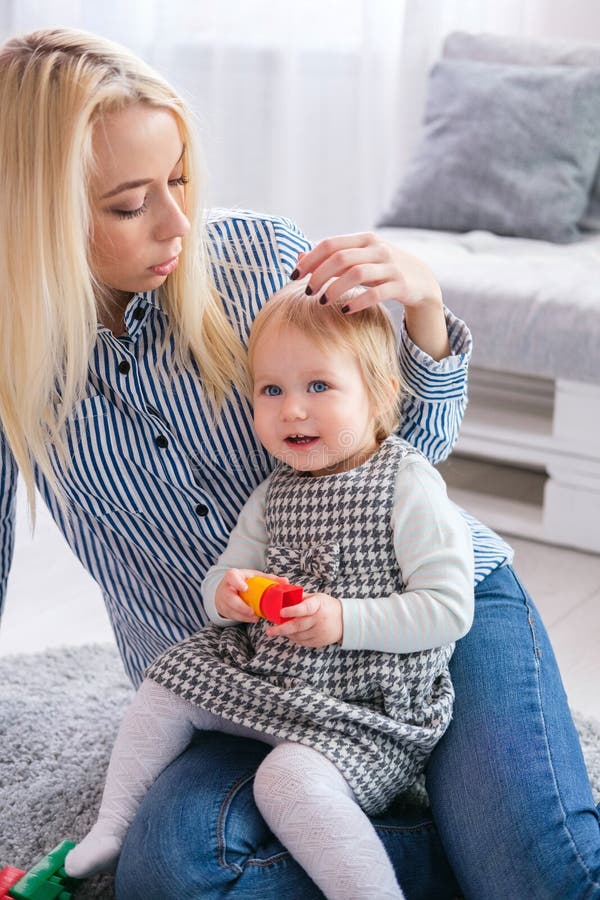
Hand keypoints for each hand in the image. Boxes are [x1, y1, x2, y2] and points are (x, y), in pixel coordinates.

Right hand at [214, 568, 286, 621]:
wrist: (227, 588)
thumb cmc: (244, 581)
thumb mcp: (254, 577)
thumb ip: (269, 579)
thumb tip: (286, 581)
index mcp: (233, 576)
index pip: (232, 577)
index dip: (237, 583)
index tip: (245, 589)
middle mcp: (226, 587)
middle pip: (230, 598)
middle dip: (241, 606)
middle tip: (252, 611)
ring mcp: (223, 599)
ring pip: (230, 609)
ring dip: (243, 615)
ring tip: (255, 617)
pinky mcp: (224, 609)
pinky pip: (232, 616)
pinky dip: (243, 618)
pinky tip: (252, 619)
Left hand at [265, 592, 342, 647]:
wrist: (345, 621)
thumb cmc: (328, 606)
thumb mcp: (317, 597)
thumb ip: (301, 597)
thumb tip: (284, 594)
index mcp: (318, 605)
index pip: (305, 608)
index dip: (292, 610)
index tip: (281, 612)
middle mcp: (319, 619)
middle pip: (298, 626)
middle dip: (282, 629)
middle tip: (270, 630)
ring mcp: (320, 632)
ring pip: (298, 636)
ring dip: (287, 633)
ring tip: (279, 630)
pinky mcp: (319, 641)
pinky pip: (302, 642)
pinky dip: (294, 638)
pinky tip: (291, 634)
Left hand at [294, 233, 449, 359]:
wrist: (421, 280)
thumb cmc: (381, 270)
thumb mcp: (358, 259)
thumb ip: (331, 257)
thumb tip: (299, 257)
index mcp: (364, 239)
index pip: (330, 244)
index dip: (310, 260)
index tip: (294, 276)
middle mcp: (377, 249)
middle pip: (341, 258)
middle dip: (319, 276)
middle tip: (308, 292)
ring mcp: (390, 266)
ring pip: (356, 274)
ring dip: (335, 288)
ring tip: (323, 302)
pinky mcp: (400, 285)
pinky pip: (376, 293)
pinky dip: (358, 301)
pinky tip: (346, 310)